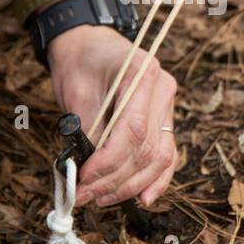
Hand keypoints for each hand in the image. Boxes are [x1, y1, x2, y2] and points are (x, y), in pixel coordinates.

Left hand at [47, 24, 178, 207]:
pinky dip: (155, 180)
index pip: (133, 129)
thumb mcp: (76, 92)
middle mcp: (162, 90)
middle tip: (85, 194)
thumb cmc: (80, 63)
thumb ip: (86, 130)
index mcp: (142, 72)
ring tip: (101, 198)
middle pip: (147, 148)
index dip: (109, 161)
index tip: (84, 178)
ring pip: (159, 158)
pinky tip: (142, 198)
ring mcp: (167, 106)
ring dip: (130, 185)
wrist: (89, 45)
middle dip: (115, 179)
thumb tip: (87, 172)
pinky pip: (167, 156)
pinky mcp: (164, 121)